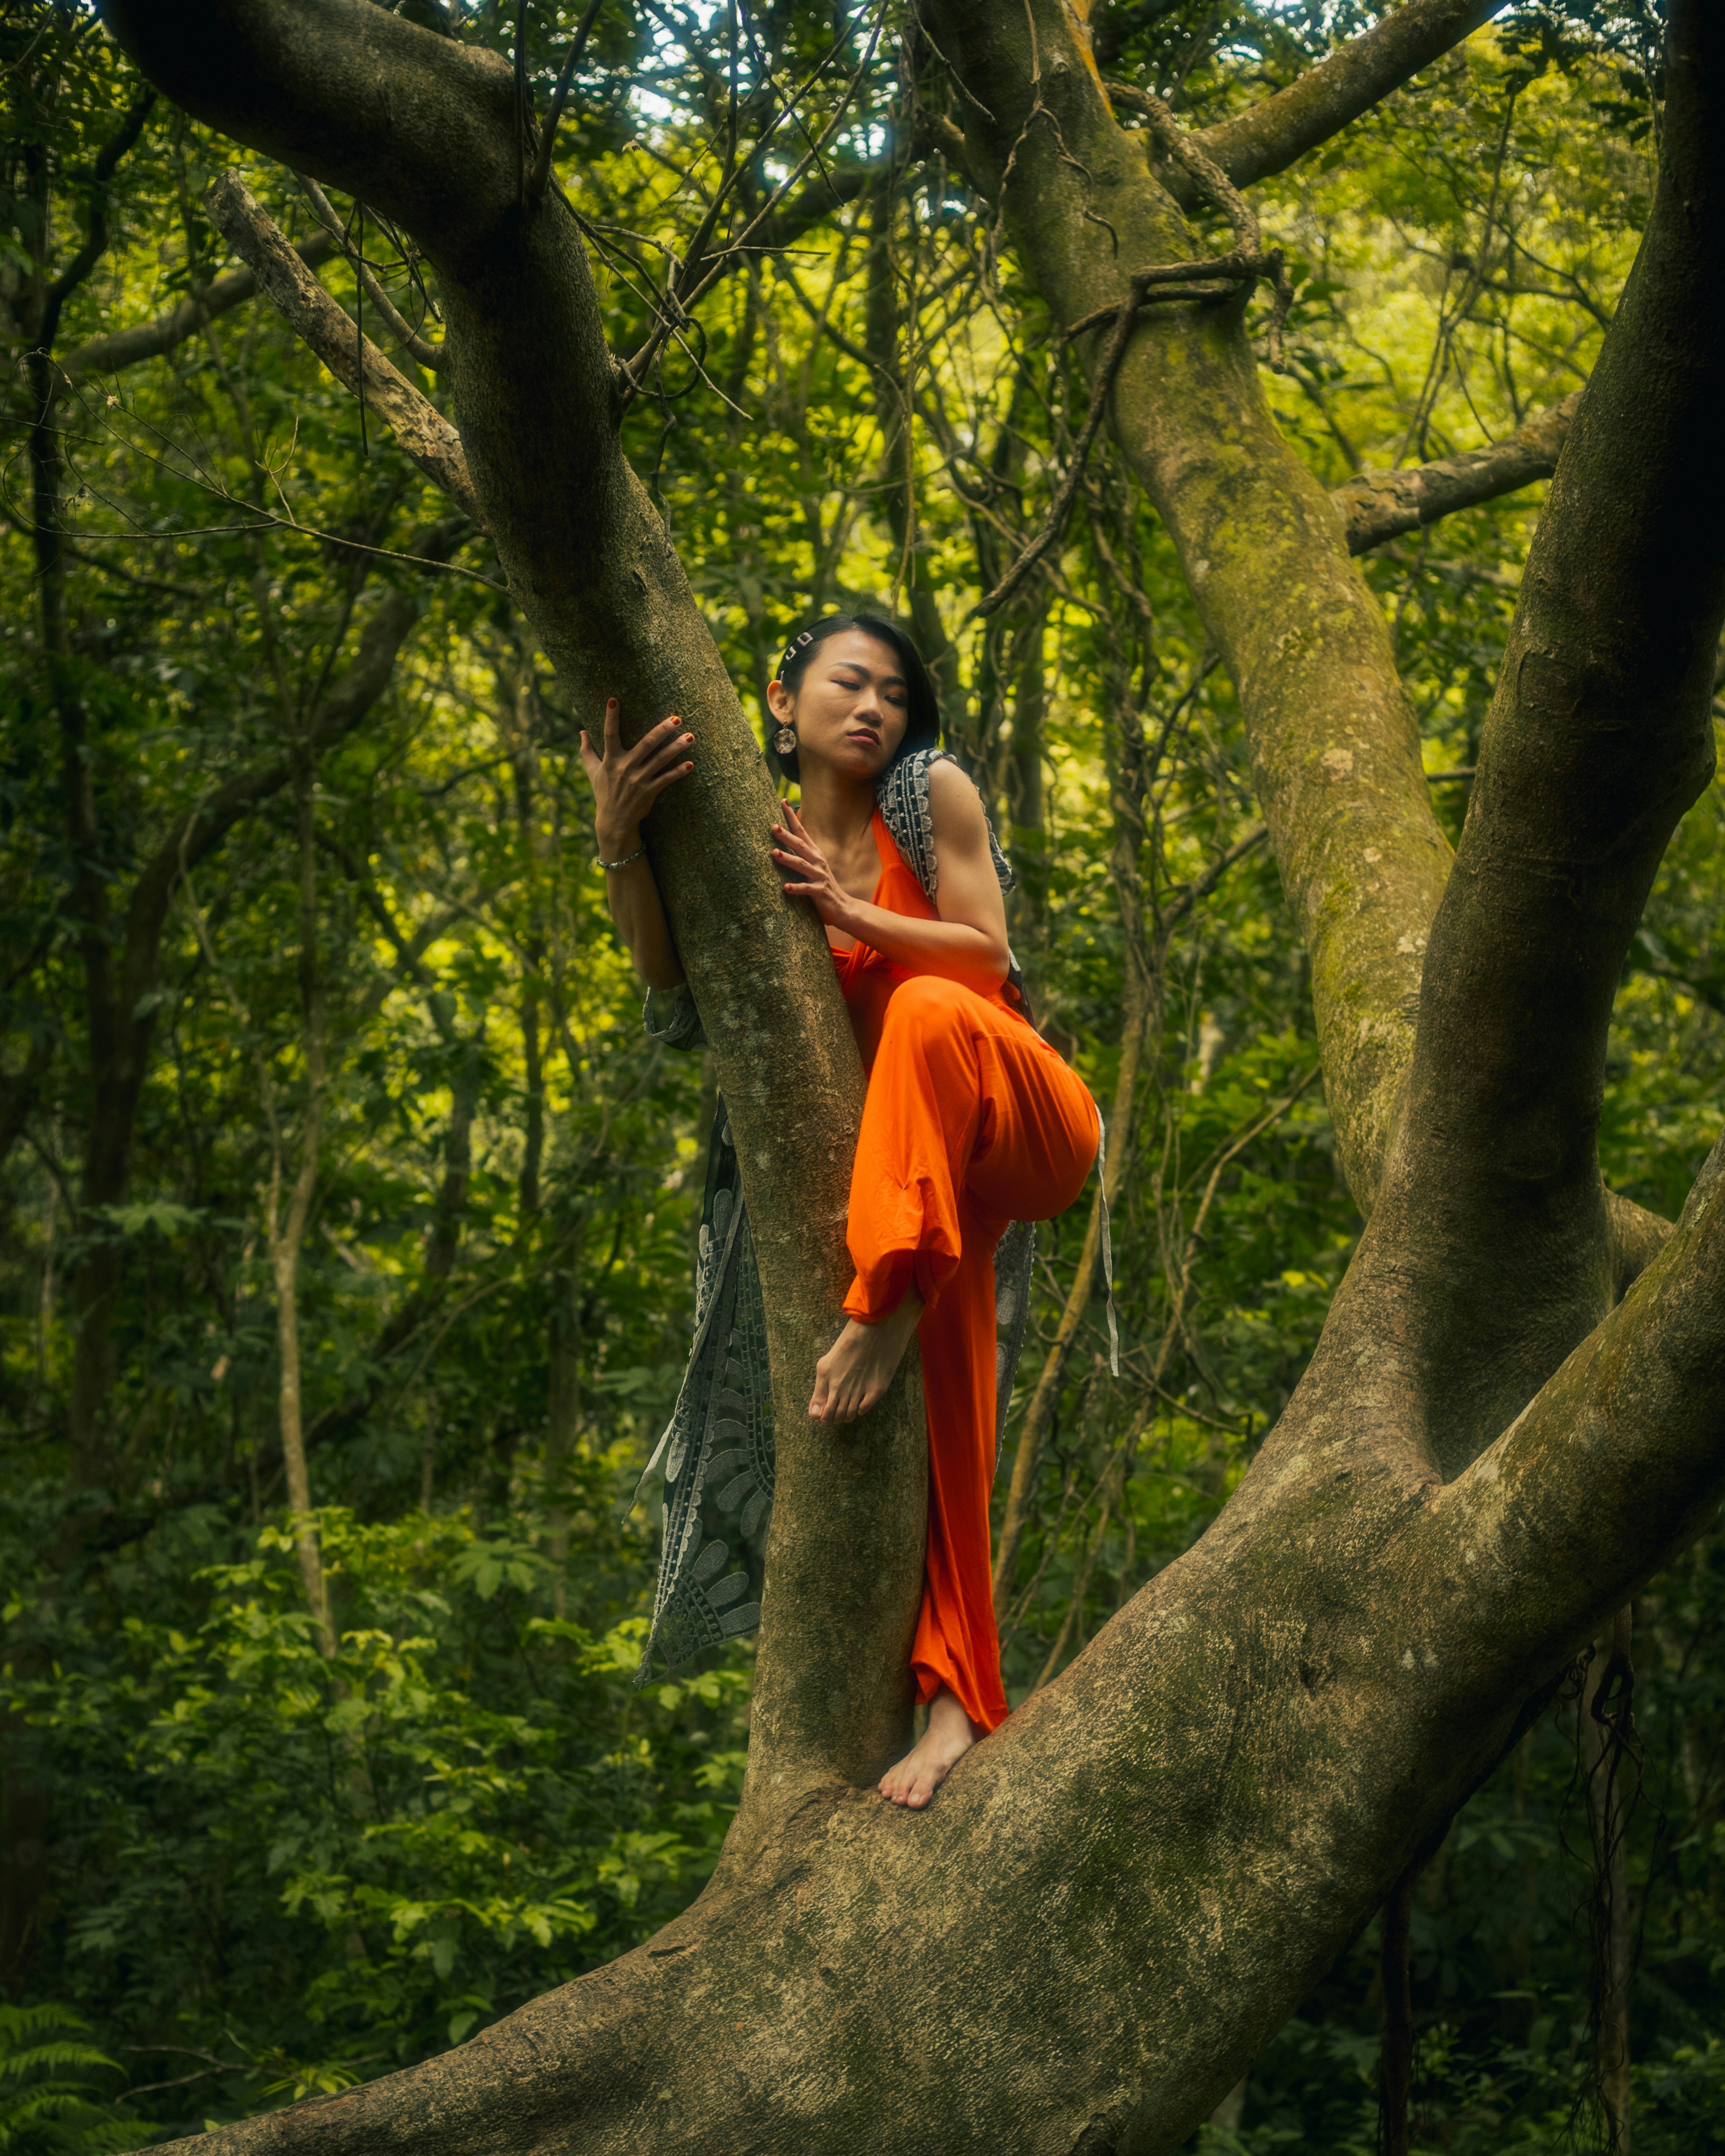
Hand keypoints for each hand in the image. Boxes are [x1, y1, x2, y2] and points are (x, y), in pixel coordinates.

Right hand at [578, 698, 693, 851]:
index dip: (611, 717)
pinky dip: (678, 772)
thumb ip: (587, 751)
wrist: (614, 821)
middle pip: (646, 744)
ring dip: (677, 748)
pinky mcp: (649, 791)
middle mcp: (625, 768)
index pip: (609, 734)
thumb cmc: (603, 793)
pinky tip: (690, 764)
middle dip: (662, 730)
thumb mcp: (592, 772)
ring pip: (661, 760)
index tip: (613, 700)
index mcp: (610, 760)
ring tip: (690, 736)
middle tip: (676, 718)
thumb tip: (581, 732)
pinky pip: (666, 779)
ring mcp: (638, 780)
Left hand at [771, 801, 853, 928]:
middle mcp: (817, 861)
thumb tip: (781, 845)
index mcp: (814, 854)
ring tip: (774, 853)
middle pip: (800, 845)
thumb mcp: (812, 868)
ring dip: (788, 859)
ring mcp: (819, 876)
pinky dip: (796, 888)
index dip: (792, 817)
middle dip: (786, 835)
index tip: (782, 801)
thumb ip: (800, 857)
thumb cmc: (823, 887)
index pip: (801, 831)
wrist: (843, 908)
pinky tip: (785, 887)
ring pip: (802, 865)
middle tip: (773, 827)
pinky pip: (806, 889)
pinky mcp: (820, 892)